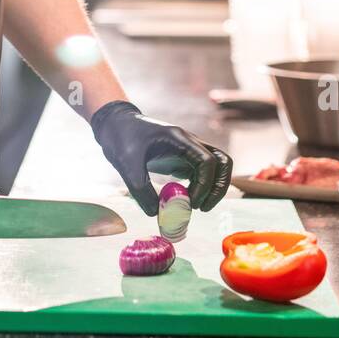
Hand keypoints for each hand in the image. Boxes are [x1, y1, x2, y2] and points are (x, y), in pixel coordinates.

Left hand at [91, 101, 231, 216]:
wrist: (115, 124)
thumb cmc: (121, 137)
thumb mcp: (126, 164)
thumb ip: (140, 189)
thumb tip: (157, 213)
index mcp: (179, 139)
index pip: (208, 161)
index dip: (204, 185)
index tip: (189, 202)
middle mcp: (189, 143)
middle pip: (222, 162)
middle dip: (219, 187)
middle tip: (202, 208)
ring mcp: (188, 151)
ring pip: (216, 168)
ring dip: (213, 188)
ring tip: (196, 207)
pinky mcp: (182, 159)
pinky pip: (202, 174)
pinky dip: (200, 188)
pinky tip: (185, 200)